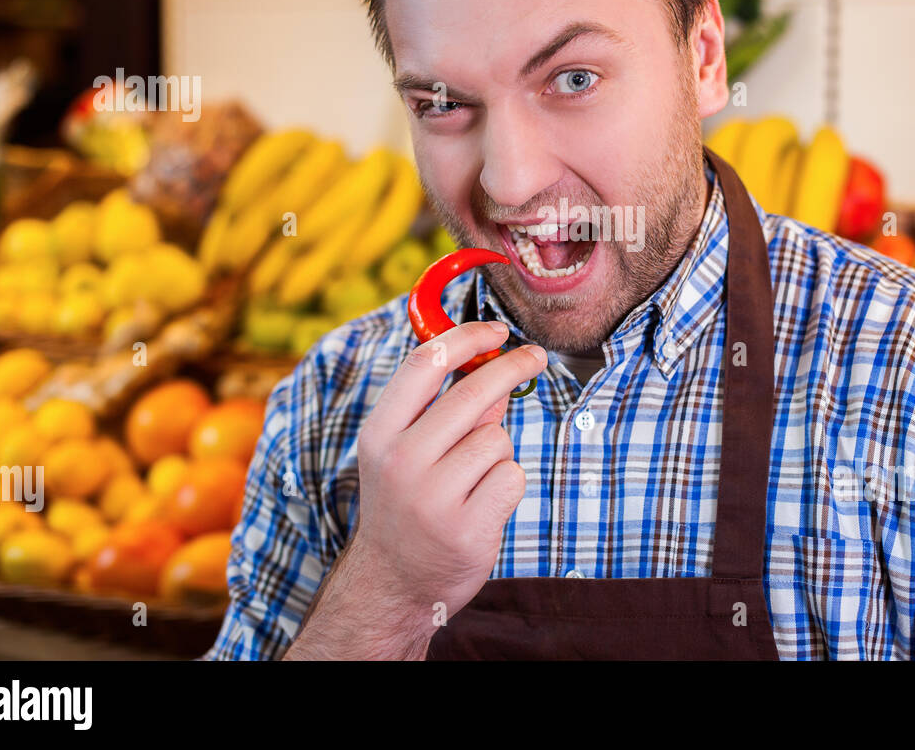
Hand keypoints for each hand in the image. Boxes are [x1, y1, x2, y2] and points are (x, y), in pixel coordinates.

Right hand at [284, 321, 544, 659]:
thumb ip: (445, 410)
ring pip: (497, 439)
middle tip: (535, 357)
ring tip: (472, 480)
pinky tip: (482, 504)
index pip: (424, 364)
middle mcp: (401, 463)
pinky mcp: (467, 529)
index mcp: (379, 435)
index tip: (497, 329)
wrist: (391, 585)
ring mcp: (433, 498)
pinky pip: (511, 476)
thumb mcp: (408, 453)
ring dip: (497, 451)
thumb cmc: (406, 506)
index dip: (466, 337)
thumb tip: (494, 365)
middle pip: (473, 393)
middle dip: (512, 367)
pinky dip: (507, 485)